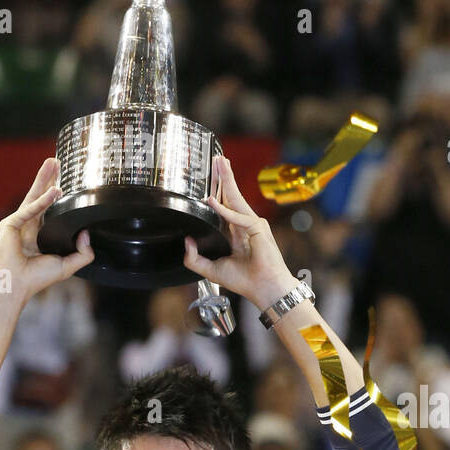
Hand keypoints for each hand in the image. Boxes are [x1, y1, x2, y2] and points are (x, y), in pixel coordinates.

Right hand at [0, 156, 93, 303]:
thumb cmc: (34, 279)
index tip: (66, 182)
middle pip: (41, 197)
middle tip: (57, 162)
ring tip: (53, 163)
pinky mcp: (10, 224)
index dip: (56, 196)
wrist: (14, 286)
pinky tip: (55, 190)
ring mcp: (17, 224)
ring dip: (43, 179)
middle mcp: (27, 228)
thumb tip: (87, 235)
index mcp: (38, 237)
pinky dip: (42, 200)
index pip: (49, 211)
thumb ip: (83, 254)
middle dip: (49, 179)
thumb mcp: (67, 266)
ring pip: (34, 196)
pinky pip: (30, 209)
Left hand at [182, 155, 298, 308]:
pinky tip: (211, 201)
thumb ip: (194, 259)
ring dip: (227, 179)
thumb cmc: (244, 281)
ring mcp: (253, 224)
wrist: (263, 290)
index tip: (211, 177)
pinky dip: (223, 209)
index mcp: (235, 233)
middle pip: (231, 196)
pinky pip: (237, 216)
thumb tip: (185, 241)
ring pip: (236, 198)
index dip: (218, 191)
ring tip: (220, 163)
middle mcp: (244, 225)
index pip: (225, 206)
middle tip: (217, 159)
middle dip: (224, 177)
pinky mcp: (258, 228)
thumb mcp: (211, 270)